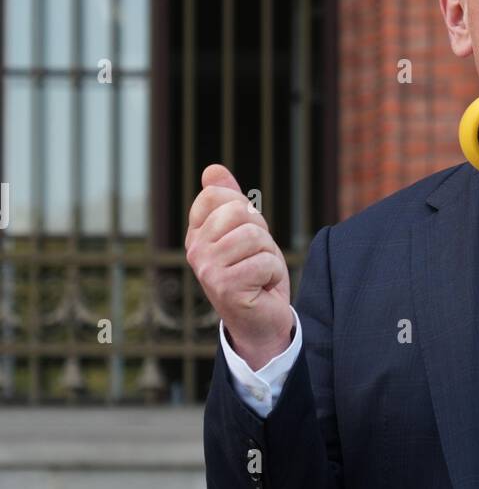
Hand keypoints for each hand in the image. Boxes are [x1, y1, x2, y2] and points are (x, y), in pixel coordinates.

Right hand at [185, 164, 293, 368]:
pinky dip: (273, 274)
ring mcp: (206, 269)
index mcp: (196, 233)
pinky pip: (265, 261)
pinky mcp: (224, 287)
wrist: (262, 320)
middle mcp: (195, 250)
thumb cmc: (254, 272)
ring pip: (254, 236)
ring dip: (269, 255)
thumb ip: (230, 199)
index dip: (242, 207)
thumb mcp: (246, 229)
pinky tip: (261, 288)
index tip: (245, 232)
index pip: (214, 195)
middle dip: (260, 233)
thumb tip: (212, 168)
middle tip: (255, 257)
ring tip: (259, 273)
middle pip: (238, 211)